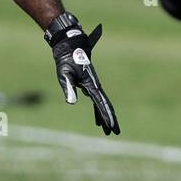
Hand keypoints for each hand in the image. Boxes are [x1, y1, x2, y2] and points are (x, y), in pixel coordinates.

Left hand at [45, 13, 119, 134]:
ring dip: (105, 117)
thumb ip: (68, 88)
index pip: (101, 103)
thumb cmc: (65, 61)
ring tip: (108, 131)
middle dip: (111, 119)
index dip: (107, 115)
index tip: (112, 126)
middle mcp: (95, 86)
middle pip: (106, 105)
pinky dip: (98, 111)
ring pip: (102, 104)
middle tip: (116, 132)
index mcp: (91, 84)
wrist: (68, 48)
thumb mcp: (64, 75)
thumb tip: (71, 103)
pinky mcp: (89, 85)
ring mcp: (93, 86)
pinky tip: (98, 122)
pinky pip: (96, 101)